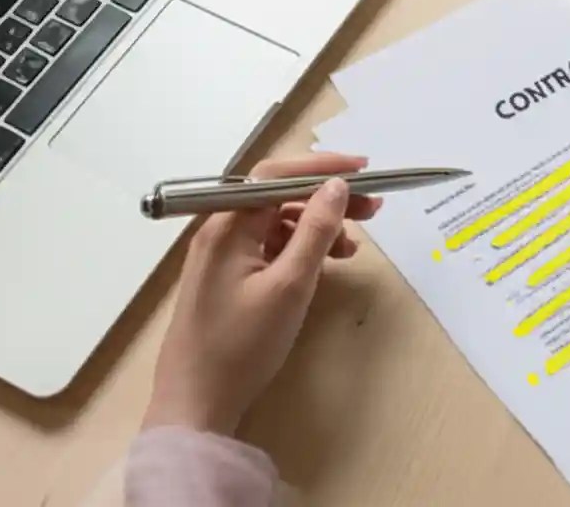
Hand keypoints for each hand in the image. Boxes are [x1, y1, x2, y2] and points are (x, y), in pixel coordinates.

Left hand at [142, 152, 381, 434]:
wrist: (195, 402)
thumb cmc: (242, 345)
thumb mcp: (289, 286)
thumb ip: (316, 231)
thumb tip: (336, 186)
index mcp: (228, 225)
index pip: (276, 175)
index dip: (322, 167)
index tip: (365, 171)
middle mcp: (221, 230)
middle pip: (280, 197)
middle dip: (327, 198)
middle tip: (374, 209)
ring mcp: (223, 255)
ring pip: (278, 223)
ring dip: (318, 227)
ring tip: (353, 248)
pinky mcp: (228, 278)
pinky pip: (270, 248)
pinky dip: (301, 250)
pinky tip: (326, 265)